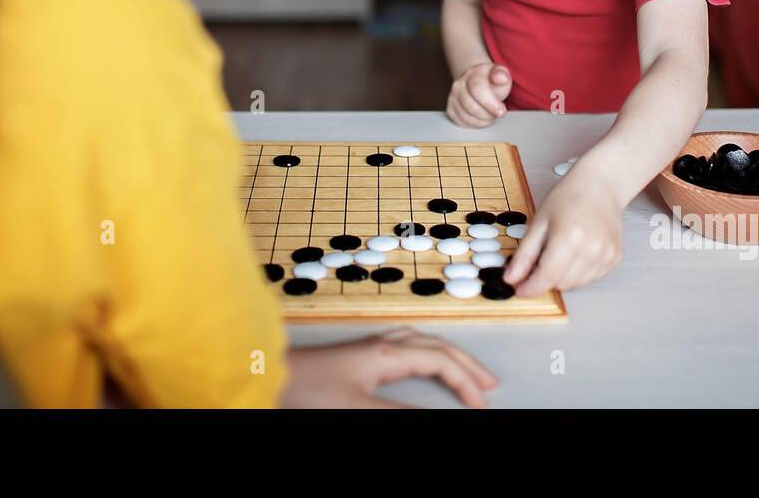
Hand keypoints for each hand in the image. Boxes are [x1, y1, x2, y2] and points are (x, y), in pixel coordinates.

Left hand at [280, 328, 498, 407]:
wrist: (269, 372)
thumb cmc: (305, 388)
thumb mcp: (357, 407)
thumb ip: (399, 413)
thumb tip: (438, 416)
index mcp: (387, 354)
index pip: (440, 362)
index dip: (465, 383)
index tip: (481, 405)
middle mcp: (382, 344)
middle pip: (437, 346)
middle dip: (466, 364)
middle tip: (489, 384)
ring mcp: (370, 346)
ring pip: (422, 341)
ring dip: (448, 354)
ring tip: (465, 370)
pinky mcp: (358, 354)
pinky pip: (405, 342)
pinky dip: (426, 349)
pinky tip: (422, 356)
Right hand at [446, 63, 511, 127]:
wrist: (478, 83)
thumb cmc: (490, 82)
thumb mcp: (500, 75)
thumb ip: (502, 75)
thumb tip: (501, 77)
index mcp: (472, 74)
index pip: (477, 89)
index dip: (491, 103)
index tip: (502, 111)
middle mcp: (458, 85)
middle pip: (471, 106)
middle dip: (488, 115)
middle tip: (497, 114)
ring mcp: (452, 97)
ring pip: (466, 117)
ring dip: (482, 120)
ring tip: (490, 115)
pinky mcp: (450, 109)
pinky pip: (462, 122)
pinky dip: (475, 124)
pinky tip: (481, 118)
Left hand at [505, 166, 623, 295]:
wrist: (600, 184)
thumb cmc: (568, 196)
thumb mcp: (539, 221)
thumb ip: (525, 254)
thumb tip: (511, 278)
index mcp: (569, 238)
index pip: (547, 277)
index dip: (531, 287)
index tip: (520, 289)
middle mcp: (591, 250)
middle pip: (561, 283)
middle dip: (545, 278)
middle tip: (539, 259)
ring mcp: (606, 255)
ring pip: (575, 284)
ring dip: (562, 277)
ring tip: (559, 251)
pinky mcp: (614, 258)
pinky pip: (590, 278)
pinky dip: (578, 273)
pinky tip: (575, 252)